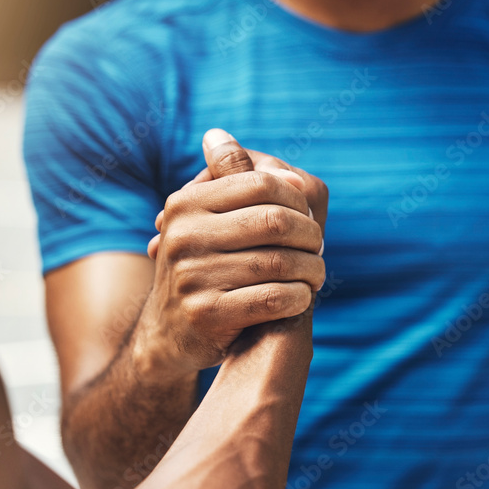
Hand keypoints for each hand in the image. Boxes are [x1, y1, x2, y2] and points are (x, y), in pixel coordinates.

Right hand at [133, 129, 326, 378]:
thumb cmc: (204, 268)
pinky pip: (275, 298)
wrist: (168, 334)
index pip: (261, 183)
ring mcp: (193, 276)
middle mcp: (184, 236)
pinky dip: (299, 297)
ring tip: (316, 274)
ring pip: (280, 262)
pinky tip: (301, 297)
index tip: (309, 216)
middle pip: (275, 221)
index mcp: (186, 204)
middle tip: (319, 248)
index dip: (297, 199)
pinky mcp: (208, 315)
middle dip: (310, 235)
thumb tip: (257, 154)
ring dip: (311, 269)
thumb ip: (237, 187)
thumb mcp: (207, 221)